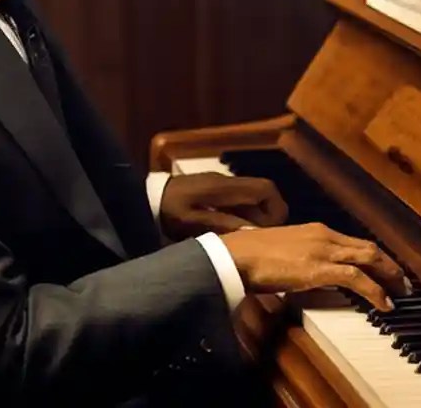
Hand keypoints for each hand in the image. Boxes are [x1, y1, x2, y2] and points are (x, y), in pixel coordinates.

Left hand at [158, 172, 288, 238]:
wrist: (144, 197)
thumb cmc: (167, 211)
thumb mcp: (191, 222)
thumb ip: (223, 225)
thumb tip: (254, 231)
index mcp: (225, 187)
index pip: (265, 189)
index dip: (276, 209)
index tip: (272, 231)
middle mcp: (228, 182)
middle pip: (263, 192)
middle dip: (269, 215)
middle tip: (262, 238)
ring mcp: (220, 184)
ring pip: (252, 197)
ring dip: (256, 216)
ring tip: (249, 238)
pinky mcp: (213, 189)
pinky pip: (239, 199)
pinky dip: (244, 214)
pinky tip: (234, 231)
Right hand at [220, 222, 409, 310]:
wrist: (235, 255)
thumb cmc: (250, 256)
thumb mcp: (283, 252)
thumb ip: (301, 259)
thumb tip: (309, 274)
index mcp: (316, 231)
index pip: (354, 242)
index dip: (374, 256)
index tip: (385, 268)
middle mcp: (325, 236)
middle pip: (368, 247)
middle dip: (389, 264)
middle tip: (403, 281)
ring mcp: (324, 250)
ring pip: (369, 258)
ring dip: (389, 275)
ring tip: (401, 292)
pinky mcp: (320, 268)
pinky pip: (357, 278)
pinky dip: (375, 291)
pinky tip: (383, 303)